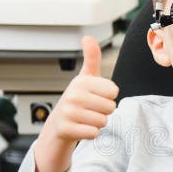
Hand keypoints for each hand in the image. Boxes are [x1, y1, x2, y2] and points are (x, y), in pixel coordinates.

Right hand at [34, 36, 118, 171]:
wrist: (59, 124)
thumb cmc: (77, 100)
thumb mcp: (86, 78)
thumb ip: (91, 58)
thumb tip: (87, 37)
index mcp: (81, 81)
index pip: (114, 91)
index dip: (108, 97)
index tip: (96, 96)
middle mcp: (73, 95)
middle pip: (110, 107)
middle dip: (103, 111)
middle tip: (90, 110)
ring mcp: (68, 113)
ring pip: (103, 121)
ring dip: (97, 123)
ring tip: (85, 118)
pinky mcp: (66, 129)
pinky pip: (94, 133)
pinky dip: (91, 133)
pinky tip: (81, 128)